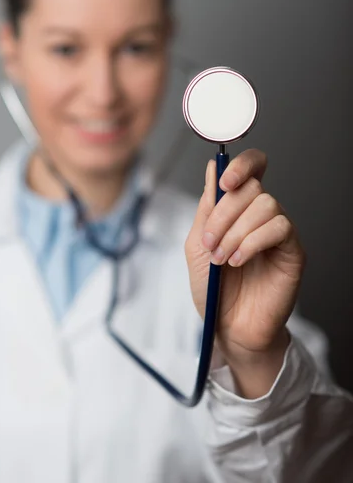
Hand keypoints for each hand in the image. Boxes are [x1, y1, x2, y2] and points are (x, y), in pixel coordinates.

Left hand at [185, 149, 305, 397]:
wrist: (228, 327)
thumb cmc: (213, 288)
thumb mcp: (197, 243)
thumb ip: (207, 207)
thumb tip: (213, 167)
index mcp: (239, 209)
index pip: (253, 169)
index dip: (243, 164)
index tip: (225, 180)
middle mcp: (261, 216)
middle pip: (253, 187)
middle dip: (224, 214)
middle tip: (210, 243)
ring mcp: (279, 232)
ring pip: (266, 206)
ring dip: (235, 232)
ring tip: (222, 259)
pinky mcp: (293, 251)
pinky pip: (279, 228)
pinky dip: (252, 242)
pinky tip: (238, 261)